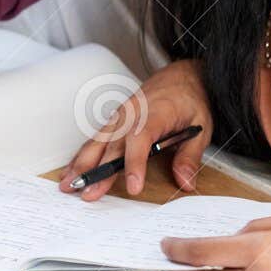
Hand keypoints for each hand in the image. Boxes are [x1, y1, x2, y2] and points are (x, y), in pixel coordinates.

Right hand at [62, 59, 211, 199]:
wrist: (181, 77)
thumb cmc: (189, 100)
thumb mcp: (201, 127)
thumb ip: (190, 156)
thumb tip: (186, 183)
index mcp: (155, 113)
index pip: (140, 140)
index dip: (135, 164)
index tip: (133, 187)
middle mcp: (131, 114)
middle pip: (112, 145)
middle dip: (98, 172)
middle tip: (88, 193)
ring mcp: (119, 117)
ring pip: (97, 142)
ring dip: (82, 164)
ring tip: (68, 184)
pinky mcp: (113, 121)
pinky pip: (95, 139)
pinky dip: (82, 155)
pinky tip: (72, 169)